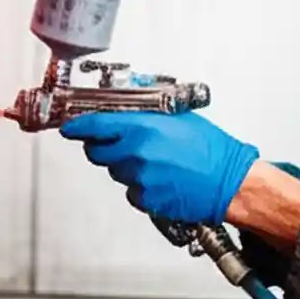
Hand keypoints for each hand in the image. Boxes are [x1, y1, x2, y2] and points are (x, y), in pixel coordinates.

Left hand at [59, 111, 258, 224]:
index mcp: (143, 128)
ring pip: (116, 172)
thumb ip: (149, 109)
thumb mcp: (180, 117)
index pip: (95, 126)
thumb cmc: (212, 150)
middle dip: (103, 148)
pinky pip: (131, 191)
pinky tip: (161, 178)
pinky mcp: (146, 200)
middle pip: (98, 153)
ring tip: (155, 162)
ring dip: (126, 166)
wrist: (230, 182)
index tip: (69, 128)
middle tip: (120, 144)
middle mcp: (137, 154)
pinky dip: (140, 186)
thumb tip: (130, 98)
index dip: (78, 127)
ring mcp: (140, 179)